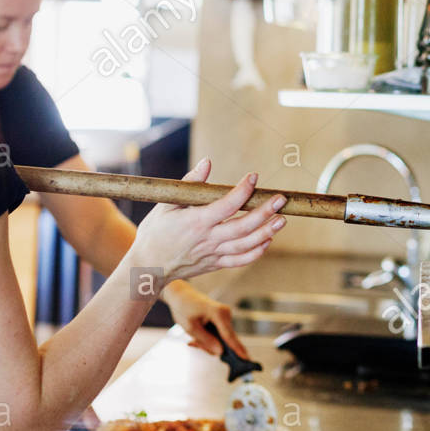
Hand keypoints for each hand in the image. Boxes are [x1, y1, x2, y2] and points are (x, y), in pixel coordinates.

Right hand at [127, 158, 284, 287]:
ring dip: (266, 232)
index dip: (243, 191)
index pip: (226, 205)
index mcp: (196, 222)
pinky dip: (256, 252)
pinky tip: (268, 240)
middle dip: (264, 212)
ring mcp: (213, 254)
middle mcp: (208, 239)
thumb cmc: (155, 233)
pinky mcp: (215, 264)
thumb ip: (189, 183)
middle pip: (242, 226)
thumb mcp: (166, 204)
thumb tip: (207, 163)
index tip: (254, 177)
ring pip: (246, 245)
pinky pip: (240, 260)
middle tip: (281, 199)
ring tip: (281, 220)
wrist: (148, 267)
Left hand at [162, 281, 248, 358]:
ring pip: (221, 340)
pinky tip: (196, 337)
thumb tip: (220, 352)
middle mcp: (226, 314)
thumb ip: (206, 341)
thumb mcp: (190, 327)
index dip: (237, 350)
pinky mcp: (222, 320)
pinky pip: (219, 335)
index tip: (247, 360)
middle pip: (225, 341)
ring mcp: (225, 317)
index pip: (230, 336)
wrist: (181, 294)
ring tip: (192, 338)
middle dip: (210, 346)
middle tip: (193, 343)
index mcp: (219, 313)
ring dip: (207, 343)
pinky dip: (208, 338)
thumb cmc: (184, 308)